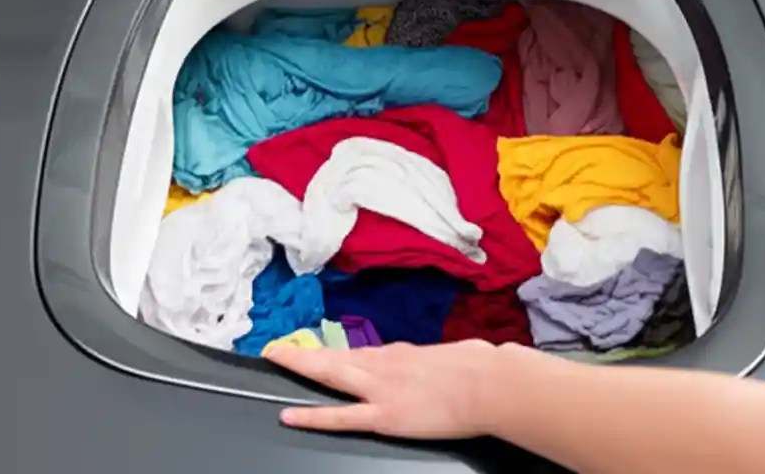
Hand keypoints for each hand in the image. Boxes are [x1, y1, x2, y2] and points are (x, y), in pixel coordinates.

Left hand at [265, 340, 502, 438]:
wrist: (489, 383)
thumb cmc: (480, 368)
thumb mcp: (452, 355)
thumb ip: (434, 361)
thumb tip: (438, 364)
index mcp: (400, 354)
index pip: (360, 353)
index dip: (334, 352)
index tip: (317, 349)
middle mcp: (384, 365)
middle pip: (335, 356)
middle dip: (303, 353)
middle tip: (276, 347)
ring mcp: (381, 390)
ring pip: (331, 374)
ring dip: (300, 366)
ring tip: (275, 360)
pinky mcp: (384, 416)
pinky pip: (341, 416)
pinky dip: (312, 416)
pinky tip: (289, 415)